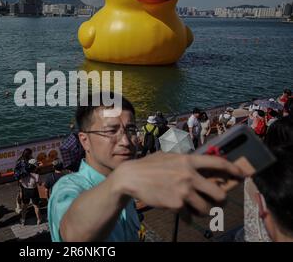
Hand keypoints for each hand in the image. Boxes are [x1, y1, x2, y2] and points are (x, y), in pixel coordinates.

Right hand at [113, 152, 243, 215]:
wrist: (131, 177)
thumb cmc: (149, 165)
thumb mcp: (168, 156)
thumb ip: (185, 161)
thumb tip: (202, 165)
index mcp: (188, 161)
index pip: (218, 163)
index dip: (233, 169)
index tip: (241, 174)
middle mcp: (189, 176)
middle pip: (219, 194)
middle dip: (220, 200)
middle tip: (216, 201)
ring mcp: (183, 191)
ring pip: (206, 208)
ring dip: (202, 210)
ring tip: (194, 207)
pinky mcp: (176, 204)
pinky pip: (189, 216)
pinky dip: (187, 216)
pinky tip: (181, 212)